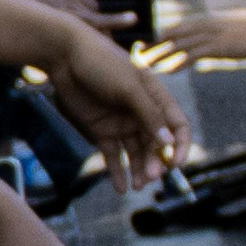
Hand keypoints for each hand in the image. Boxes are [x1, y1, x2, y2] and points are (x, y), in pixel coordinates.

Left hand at [11, 0, 179, 188]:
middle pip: (156, 144)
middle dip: (156, 162)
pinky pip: (113, 156)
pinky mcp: (101, 131)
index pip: (176, 125)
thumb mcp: (128, 87)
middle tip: (151, 177)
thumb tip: (168, 143)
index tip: (176, 163)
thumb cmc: (101, 63)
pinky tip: (121, 189)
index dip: (180, 145)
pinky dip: (118, 173)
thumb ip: (148, 114)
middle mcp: (141, 113)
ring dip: (139, 170)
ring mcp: (121, 123)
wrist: (65, 56)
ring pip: (136, 153)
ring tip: (138, 186)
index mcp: (155, 97)